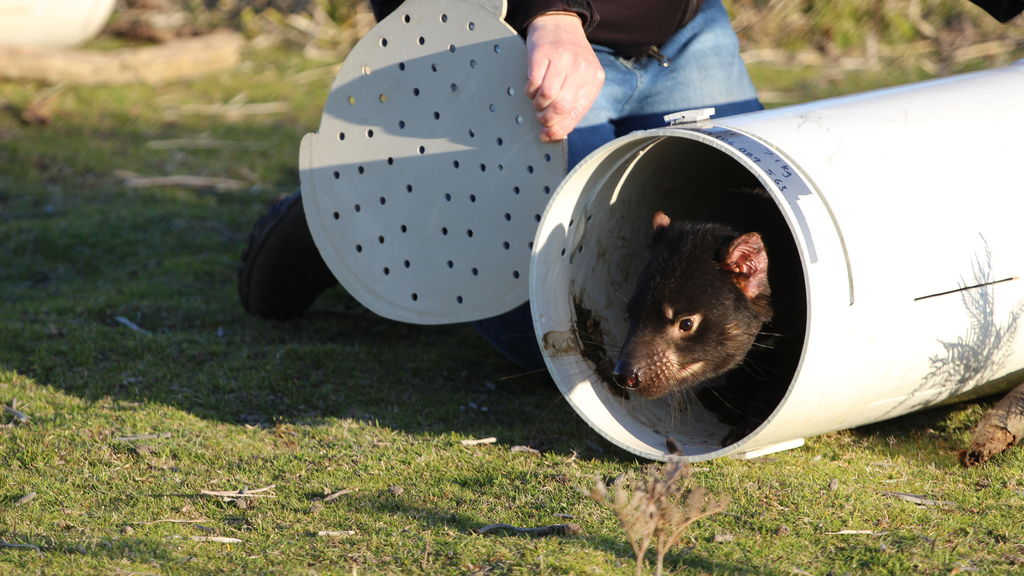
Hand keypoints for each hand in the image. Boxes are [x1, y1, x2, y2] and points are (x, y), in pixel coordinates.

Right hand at [525, 12, 604, 141]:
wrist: (560, 25)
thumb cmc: (570, 57)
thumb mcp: (583, 78)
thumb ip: (575, 101)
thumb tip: (558, 131)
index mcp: (594, 80)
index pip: (576, 114)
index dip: (559, 130)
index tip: (547, 136)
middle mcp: (581, 69)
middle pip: (561, 107)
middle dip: (547, 119)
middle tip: (540, 118)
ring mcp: (562, 60)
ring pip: (546, 97)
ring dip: (538, 105)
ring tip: (538, 102)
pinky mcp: (543, 54)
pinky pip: (533, 83)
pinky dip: (530, 91)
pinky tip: (533, 88)